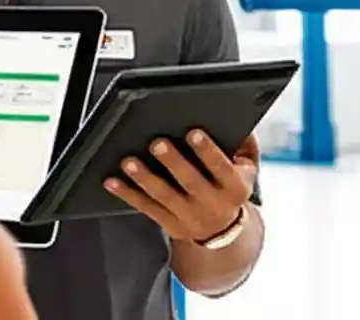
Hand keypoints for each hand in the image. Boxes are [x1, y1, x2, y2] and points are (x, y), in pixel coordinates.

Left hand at [104, 130, 258, 242]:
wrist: (224, 233)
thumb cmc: (230, 189)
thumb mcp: (247, 169)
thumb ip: (246, 146)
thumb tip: (242, 126)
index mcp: (235, 188)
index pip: (222, 168)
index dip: (208, 151)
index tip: (194, 133)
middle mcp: (214, 205)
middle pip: (191, 182)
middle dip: (173, 162)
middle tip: (157, 144)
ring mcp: (190, 217)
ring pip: (165, 197)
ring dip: (145, 179)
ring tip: (129, 162)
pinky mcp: (171, 225)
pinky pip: (146, 209)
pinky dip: (127, 194)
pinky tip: (113, 181)